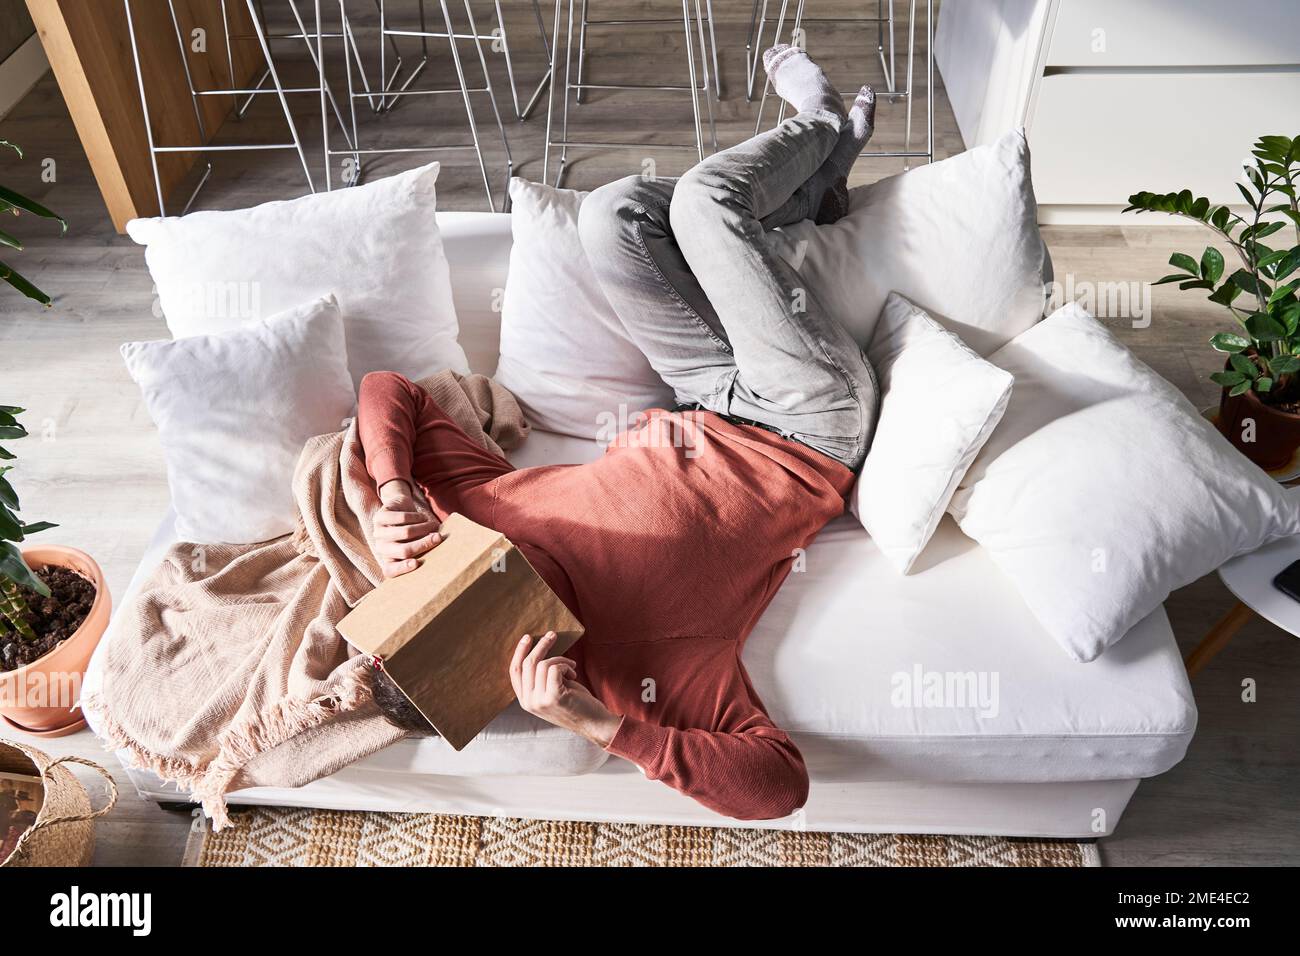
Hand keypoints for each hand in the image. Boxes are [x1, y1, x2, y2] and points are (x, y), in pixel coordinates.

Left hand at [373, 479, 440, 577]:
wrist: (401, 509)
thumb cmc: (413, 532)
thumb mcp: (418, 544)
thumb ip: (426, 548)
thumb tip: (439, 545)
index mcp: (389, 561)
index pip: (390, 571)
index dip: (402, 568)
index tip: (417, 563)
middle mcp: (381, 549)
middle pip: (403, 551)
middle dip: (423, 544)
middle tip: (438, 538)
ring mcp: (378, 533)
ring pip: (405, 533)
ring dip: (424, 528)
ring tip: (434, 525)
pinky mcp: (379, 518)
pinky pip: (402, 518)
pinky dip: (417, 517)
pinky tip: (422, 517)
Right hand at [510, 631, 620, 747]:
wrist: (593, 723)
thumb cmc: (575, 703)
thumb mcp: (551, 690)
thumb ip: (540, 678)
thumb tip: (538, 649)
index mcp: (525, 700)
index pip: (514, 671)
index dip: (519, 652)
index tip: (528, 637)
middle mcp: (528, 702)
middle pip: (527, 664)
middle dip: (540, 645)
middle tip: (552, 635)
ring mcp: (539, 701)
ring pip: (542, 664)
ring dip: (560, 660)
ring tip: (571, 667)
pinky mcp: (553, 697)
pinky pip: (554, 668)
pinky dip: (565, 666)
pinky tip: (573, 674)